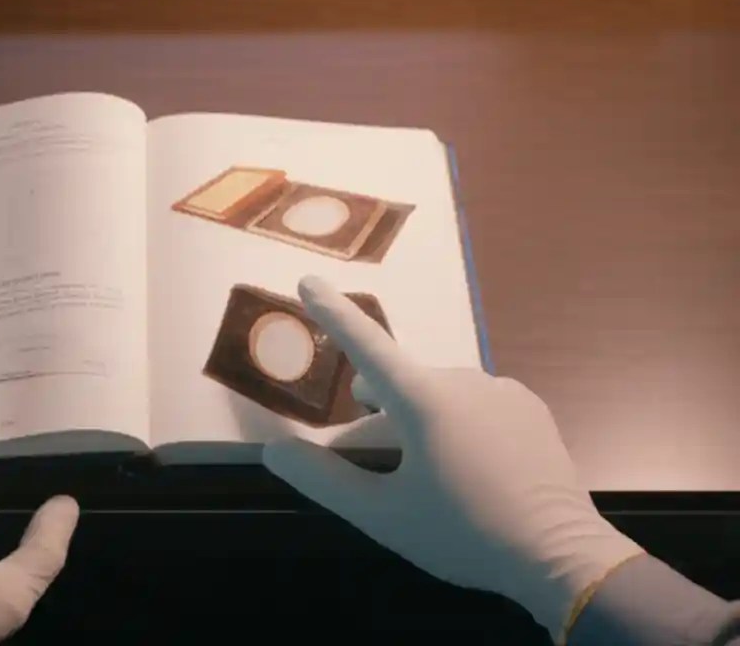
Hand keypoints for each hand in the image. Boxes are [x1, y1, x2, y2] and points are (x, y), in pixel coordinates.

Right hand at [263, 276, 643, 639]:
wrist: (560, 555)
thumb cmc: (463, 533)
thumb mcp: (382, 516)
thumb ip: (323, 479)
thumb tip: (275, 449)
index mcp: (423, 400)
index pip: (365, 345)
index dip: (333, 313)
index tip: (308, 280)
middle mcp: (463, 380)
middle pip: (400, 381)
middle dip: (378, 407)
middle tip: (375, 458)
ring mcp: (502, 390)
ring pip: (438, 392)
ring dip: (418, 417)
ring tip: (425, 470)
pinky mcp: (530, 407)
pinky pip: (475, 402)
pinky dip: (457, 422)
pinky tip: (468, 467)